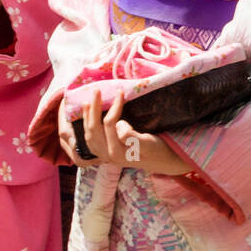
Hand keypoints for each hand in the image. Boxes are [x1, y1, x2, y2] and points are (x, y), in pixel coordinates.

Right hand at [68, 92, 193, 175]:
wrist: (164, 159)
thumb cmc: (141, 147)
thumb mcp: (120, 142)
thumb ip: (108, 132)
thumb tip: (94, 109)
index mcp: (104, 154)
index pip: (88, 136)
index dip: (85, 118)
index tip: (85, 102)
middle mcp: (111, 157)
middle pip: (95, 130)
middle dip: (93, 109)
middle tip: (96, 91)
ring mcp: (125, 155)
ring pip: (109, 127)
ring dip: (111, 108)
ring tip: (116, 93)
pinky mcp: (140, 148)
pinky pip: (125, 132)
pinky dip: (123, 121)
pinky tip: (128, 115)